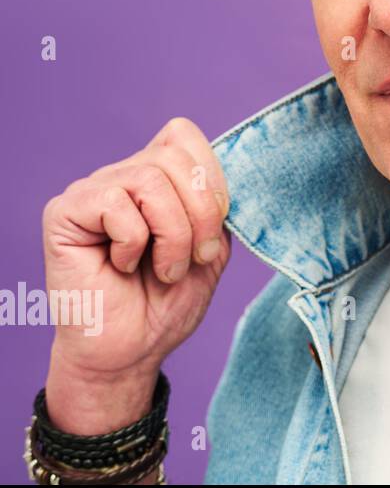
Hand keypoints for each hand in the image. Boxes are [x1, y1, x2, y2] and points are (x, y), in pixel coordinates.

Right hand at [41, 117, 231, 431]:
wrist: (131, 351)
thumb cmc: (166, 302)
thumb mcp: (212, 247)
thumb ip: (216, 204)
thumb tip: (226, 169)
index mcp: (156, 178)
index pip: (182, 135)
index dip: (211, 177)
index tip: (217, 227)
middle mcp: (121, 176)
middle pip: (175, 157)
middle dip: (203, 213)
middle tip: (198, 257)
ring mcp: (91, 191)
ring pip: (150, 179)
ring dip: (174, 234)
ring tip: (165, 270)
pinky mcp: (64, 213)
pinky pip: (116, 204)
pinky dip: (134, 243)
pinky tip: (121, 266)